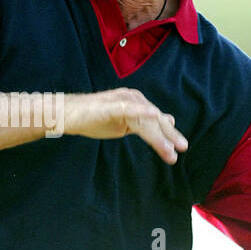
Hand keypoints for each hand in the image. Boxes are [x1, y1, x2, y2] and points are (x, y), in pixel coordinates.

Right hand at [64, 88, 187, 164]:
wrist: (68, 114)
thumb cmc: (94, 118)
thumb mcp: (123, 122)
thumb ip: (142, 123)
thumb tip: (165, 121)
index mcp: (136, 102)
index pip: (156, 120)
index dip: (169, 134)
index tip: (180, 148)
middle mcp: (132, 98)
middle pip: (155, 120)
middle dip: (169, 135)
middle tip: (182, 149)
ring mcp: (122, 101)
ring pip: (145, 120)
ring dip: (158, 136)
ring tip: (168, 151)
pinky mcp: (111, 105)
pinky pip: (129, 109)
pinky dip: (142, 111)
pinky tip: (154, 115)